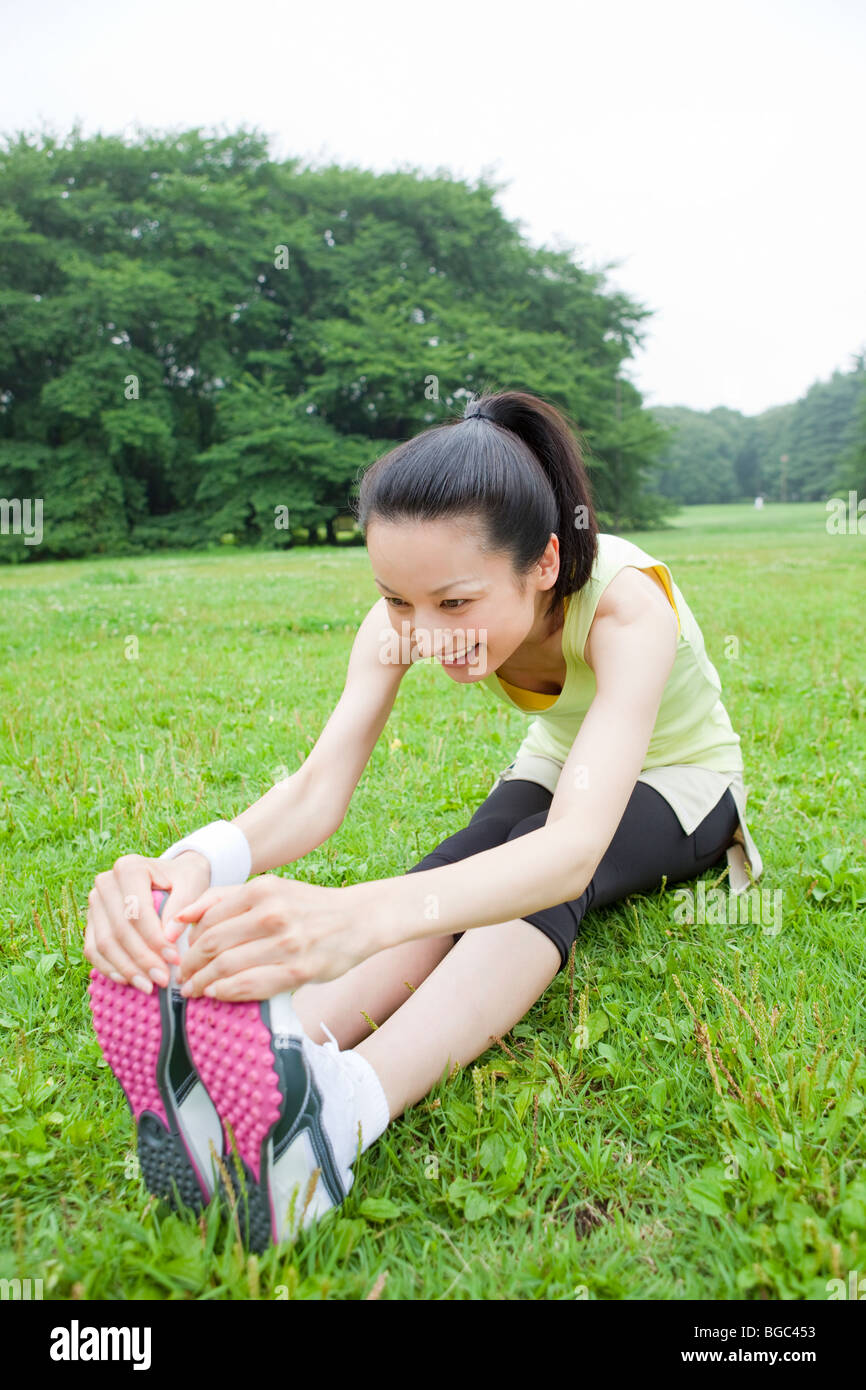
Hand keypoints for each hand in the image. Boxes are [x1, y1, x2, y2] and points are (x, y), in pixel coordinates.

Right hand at [83, 850, 211, 991]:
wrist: (172, 876)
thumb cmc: (184, 879)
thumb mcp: (192, 884)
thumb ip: (183, 906)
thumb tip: (169, 937)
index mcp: (129, 868)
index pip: (137, 911)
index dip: (154, 939)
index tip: (174, 959)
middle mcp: (106, 883)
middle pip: (119, 930)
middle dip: (142, 959)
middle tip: (163, 979)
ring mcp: (94, 903)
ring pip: (104, 943)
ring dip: (126, 969)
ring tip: (149, 986)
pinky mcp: (91, 921)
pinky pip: (93, 950)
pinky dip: (109, 968)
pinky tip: (129, 981)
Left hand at [173, 874, 371, 1000]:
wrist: (358, 919)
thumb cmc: (307, 907)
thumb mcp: (270, 890)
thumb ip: (224, 898)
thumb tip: (180, 917)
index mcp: (262, 890)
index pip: (207, 918)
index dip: (188, 942)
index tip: (181, 955)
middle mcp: (272, 913)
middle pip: (212, 944)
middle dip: (190, 965)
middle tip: (182, 978)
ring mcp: (287, 943)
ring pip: (227, 967)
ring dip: (203, 982)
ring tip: (194, 990)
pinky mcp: (298, 970)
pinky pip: (251, 985)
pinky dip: (227, 992)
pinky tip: (217, 994)